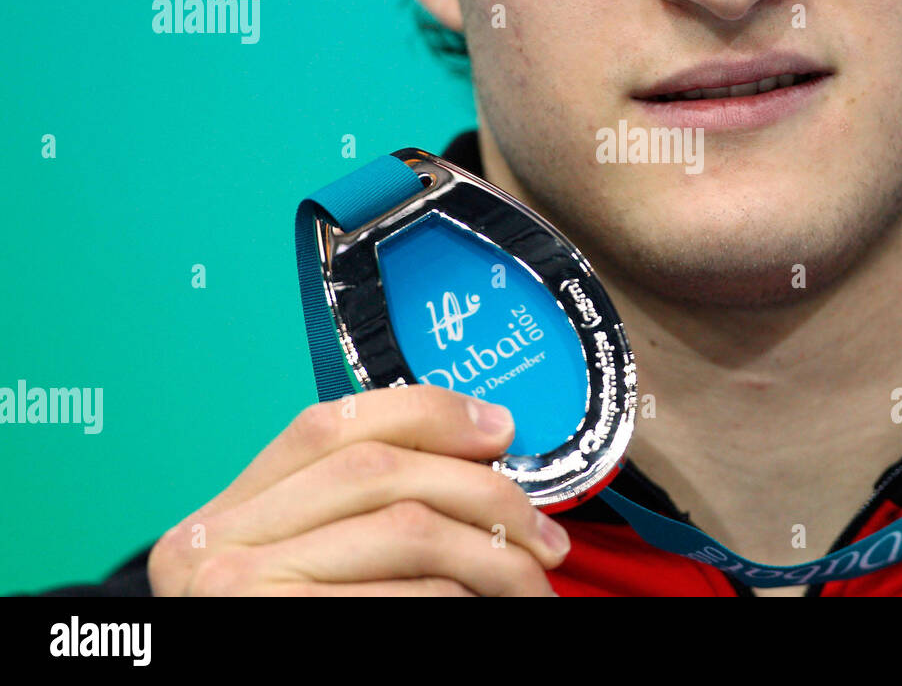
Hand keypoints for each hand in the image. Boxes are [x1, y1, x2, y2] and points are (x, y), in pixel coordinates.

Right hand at [147, 386, 568, 594]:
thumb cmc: (290, 623)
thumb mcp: (300, 562)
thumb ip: (360, 505)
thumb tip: (486, 440)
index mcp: (231, 508)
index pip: (337, 422)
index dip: (430, 413)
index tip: (501, 431)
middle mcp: (216, 539)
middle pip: (384, 470)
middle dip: (485, 493)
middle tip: (544, 536)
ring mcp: (239, 589)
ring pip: (407, 528)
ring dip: (493, 555)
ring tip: (532, 581)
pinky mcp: (276, 630)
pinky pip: (407, 597)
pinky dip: (460, 598)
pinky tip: (482, 607)